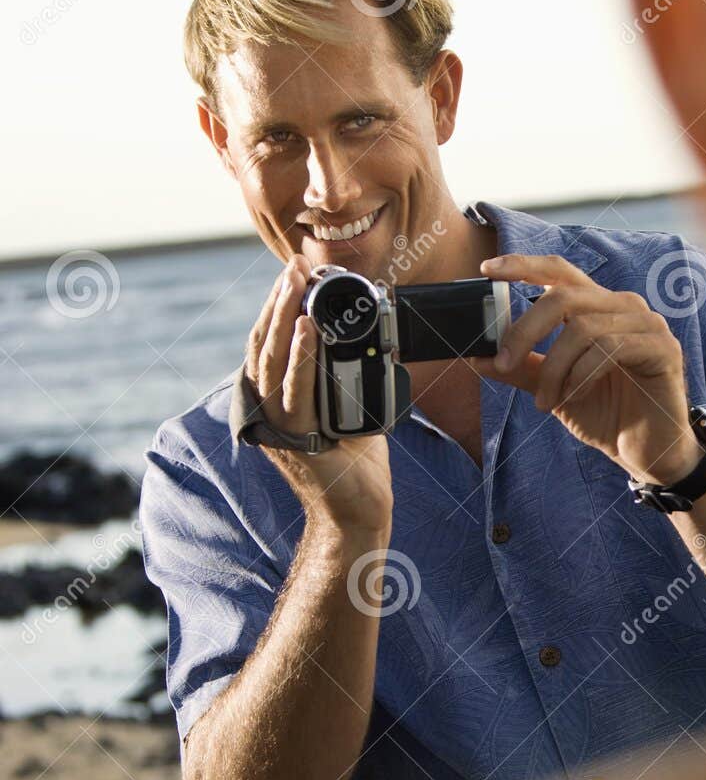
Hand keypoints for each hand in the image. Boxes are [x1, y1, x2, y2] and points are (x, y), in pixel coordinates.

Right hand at [246, 256, 392, 532]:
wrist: (357, 513)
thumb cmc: (354, 462)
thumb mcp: (346, 406)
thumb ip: (342, 374)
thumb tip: (366, 333)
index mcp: (275, 399)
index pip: (268, 341)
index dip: (276, 304)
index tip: (292, 271)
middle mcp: (269, 409)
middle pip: (265, 344)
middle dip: (279, 300)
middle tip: (292, 265)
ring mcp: (280, 426)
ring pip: (273, 362)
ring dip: (285, 318)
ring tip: (295, 284)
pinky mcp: (299, 441)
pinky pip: (298, 393)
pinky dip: (302, 359)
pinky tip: (309, 330)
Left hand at [477, 253, 700, 484]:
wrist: (647, 453)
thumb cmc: (606, 415)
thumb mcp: (554, 389)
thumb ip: (522, 369)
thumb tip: (478, 356)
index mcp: (597, 308)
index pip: (560, 272)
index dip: (523, 265)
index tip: (487, 269)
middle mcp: (623, 307)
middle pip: (563, 296)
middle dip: (524, 331)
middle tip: (503, 363)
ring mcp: (646, 324)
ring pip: (583, 328)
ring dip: (554, 369)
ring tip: (547, 401)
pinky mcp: (662, 348)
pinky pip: (609, 350)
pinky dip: (582, 376)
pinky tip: (576, 397)